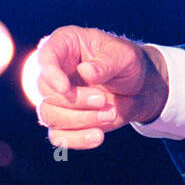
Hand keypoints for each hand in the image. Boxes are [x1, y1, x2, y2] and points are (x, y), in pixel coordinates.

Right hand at [35, 26, 168, 150]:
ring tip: (110, 115)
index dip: (50, 74)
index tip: (65, 88)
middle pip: (46, 90)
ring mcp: (57, 98)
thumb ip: (106, 63)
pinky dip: (76, 139)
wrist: (139, 88)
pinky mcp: (63, 121)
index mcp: (65, 45)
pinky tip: (98, 136)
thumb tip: (85, 72)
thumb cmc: (127, 64)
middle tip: (104, 100)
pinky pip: (58, 136)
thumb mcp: (124, 57)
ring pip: (49, 115)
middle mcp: (55, 71)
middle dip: (75, 100)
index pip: (45, 57)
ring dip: (80, 120)